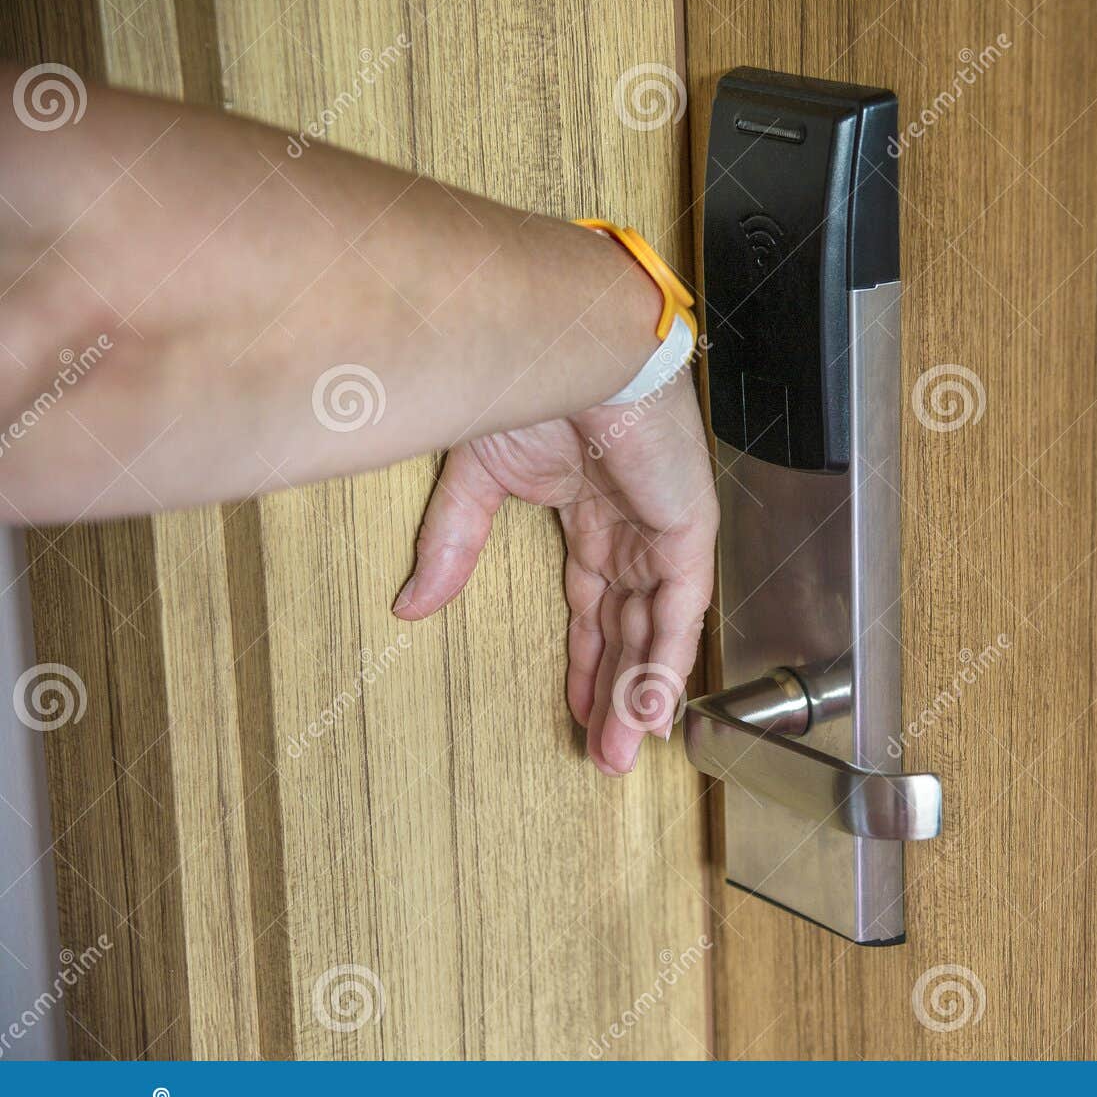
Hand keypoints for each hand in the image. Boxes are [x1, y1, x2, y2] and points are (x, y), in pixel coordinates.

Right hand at [391, 371, 716, 774]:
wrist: (564, 346)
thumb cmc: (529, 384)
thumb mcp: (478, 481)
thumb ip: (454, 545)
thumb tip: (410, 605)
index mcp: (593, 510)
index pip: (595, 602)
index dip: (586, 657)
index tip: (575, 708)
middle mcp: (634, 527)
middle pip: (629, 626)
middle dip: (614, 691)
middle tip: (602, 751)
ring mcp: (664, 529)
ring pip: (657, 630)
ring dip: (639, 693)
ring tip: (622, 750)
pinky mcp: (687, 529)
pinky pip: (682, 610)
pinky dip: (667, 661)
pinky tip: (652, 710)